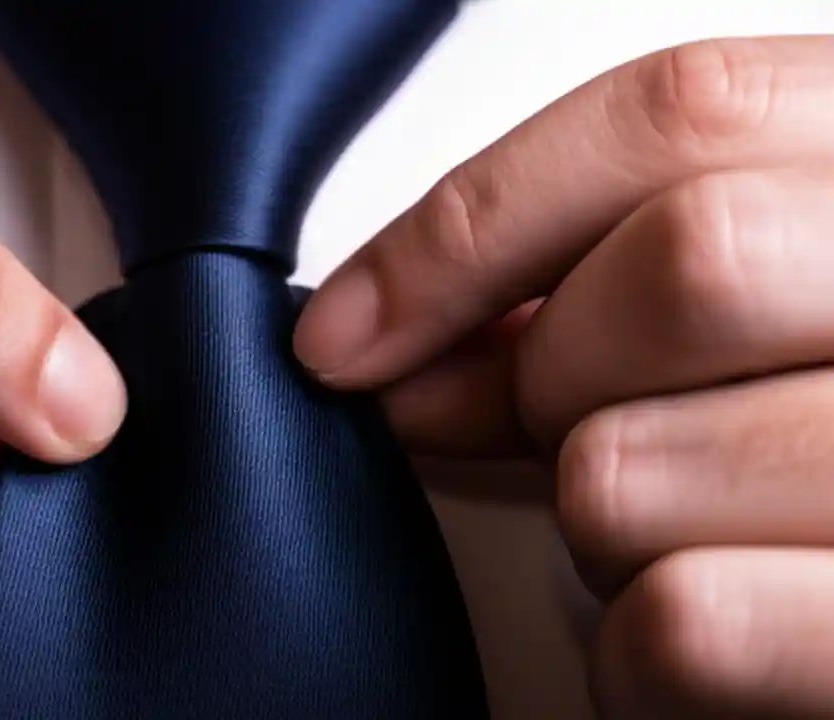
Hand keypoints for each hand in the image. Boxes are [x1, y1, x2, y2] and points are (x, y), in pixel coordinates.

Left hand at [296, 36, 833, 717]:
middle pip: (685, 266)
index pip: (681, 115)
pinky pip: (681, 623)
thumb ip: (597, 293)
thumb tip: (383, 333)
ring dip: (599, 527)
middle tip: (564, 434)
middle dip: (552, 376)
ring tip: (681, 541)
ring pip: (633, 469)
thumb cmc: (824, 438)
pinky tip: (676, 650)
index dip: (473, 224)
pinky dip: (626, 661)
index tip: (346, 331)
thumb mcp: (760, 318)